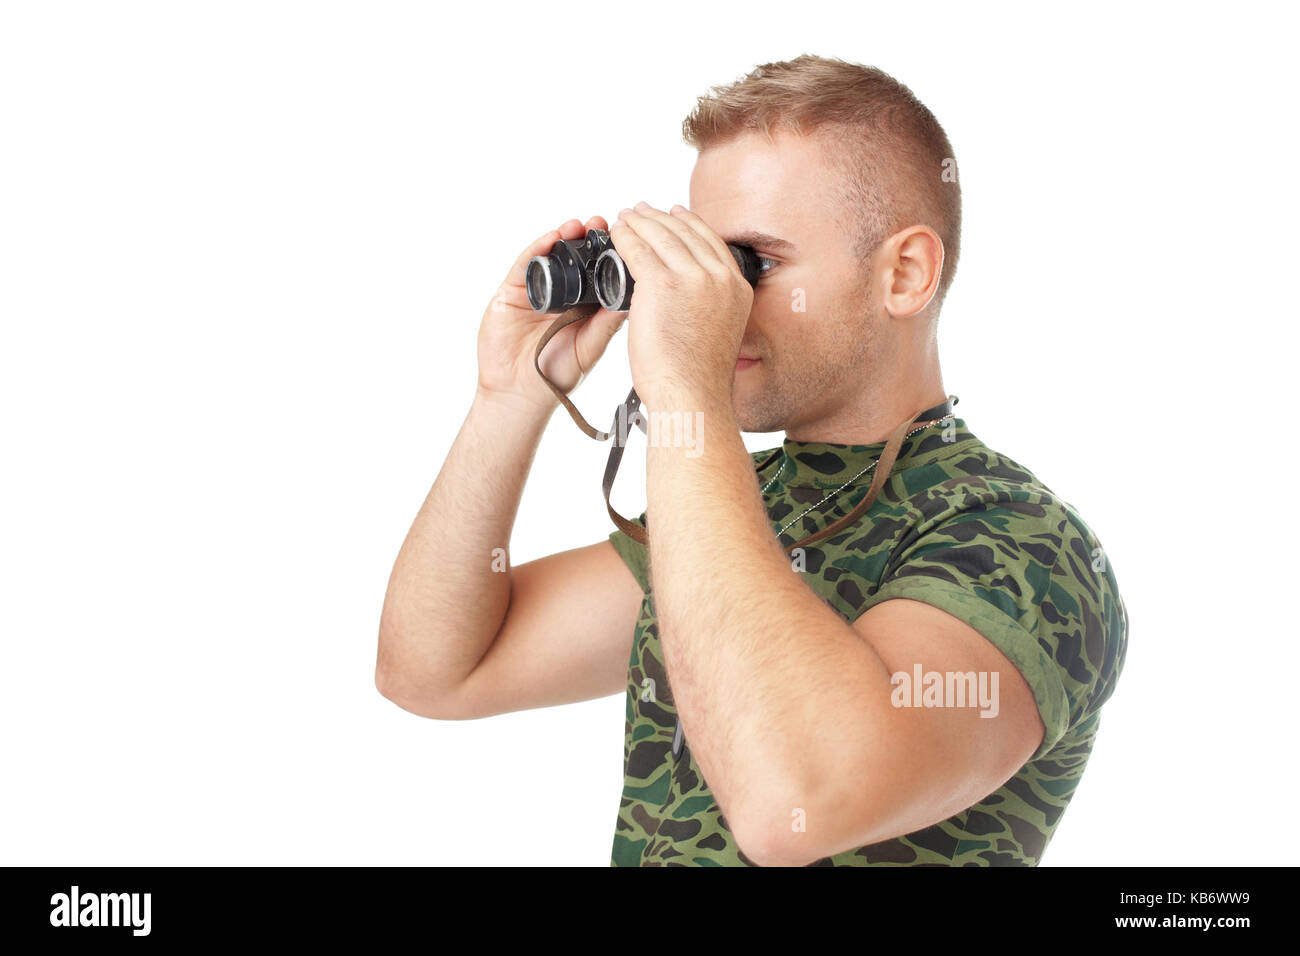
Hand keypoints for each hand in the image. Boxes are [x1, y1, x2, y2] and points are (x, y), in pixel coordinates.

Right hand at [476, 216, 626, 410]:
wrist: (519, 392)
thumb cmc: (557, 374)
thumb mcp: (590, 348)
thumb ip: (607, 324)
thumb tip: (633, 299)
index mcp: (584, 306)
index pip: (598, 271)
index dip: (609, 253)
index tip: (624, 237)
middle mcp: (562, 294)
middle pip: (575, 258)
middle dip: (588, 239)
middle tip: (602, 223)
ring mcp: (536, 290)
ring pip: (551, 256)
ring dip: (565, 237)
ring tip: (579, 226)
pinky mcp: (513, 291)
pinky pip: (525, 264)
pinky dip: (538, 248)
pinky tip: (552, 238)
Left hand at [609, 202, 753, 405]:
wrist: (692, 395)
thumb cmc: (698, 378)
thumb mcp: (720, 331)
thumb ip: (710, 307)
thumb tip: (690, 299)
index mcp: (737, 288)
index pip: (711, 242)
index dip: (690, 223)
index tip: (675, 213)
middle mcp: (719, 278)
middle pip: (686, 232)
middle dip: (660, 217)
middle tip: (642, 211)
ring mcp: (693, 278)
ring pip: (661, 235)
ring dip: (640, 221)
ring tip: (626, 216)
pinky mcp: (662, 283)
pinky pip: (638, 249)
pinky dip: (625, 237)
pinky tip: (616, 232)